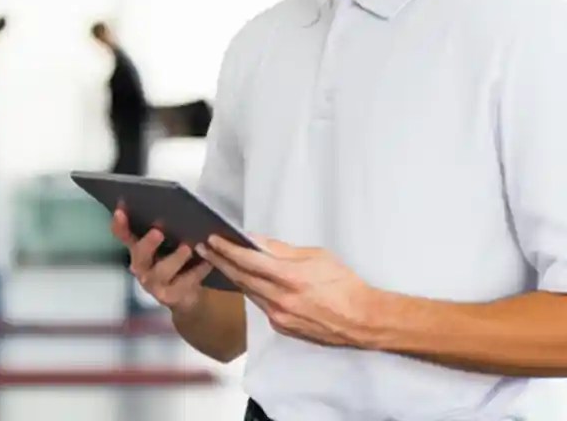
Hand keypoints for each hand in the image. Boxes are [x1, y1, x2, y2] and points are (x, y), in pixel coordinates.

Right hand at [111, 208, 212, 314]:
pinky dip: (197, 271)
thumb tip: (176, 206)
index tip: (120, 211)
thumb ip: (166, 229)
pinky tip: (207, 262)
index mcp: (138, 250)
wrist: (186, 295)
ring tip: (188, 247)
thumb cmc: (176, 262)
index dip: (120, 225)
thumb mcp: (169, 244)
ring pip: (161, 271)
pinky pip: (184, 283)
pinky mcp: (170, 297)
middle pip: (140, 254)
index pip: (123, 235)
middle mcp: (141, 267)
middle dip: (148, 243)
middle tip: (158, 232)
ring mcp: (154, 284)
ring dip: (175, 258)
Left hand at [198, 235, 380, 347]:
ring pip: (248, 292)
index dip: (227, 248)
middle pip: (241, 277)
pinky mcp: (282, 327)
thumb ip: (282, 251)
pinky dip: (250, 290)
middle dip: (220, 260)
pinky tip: (244, 280)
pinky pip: (260, 305)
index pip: (249, 260)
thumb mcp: (317, 256)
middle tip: (204, 247)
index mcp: (290, 277)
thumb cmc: (345, 284)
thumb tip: (256, 240)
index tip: (212, 239)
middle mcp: (280, 299)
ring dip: (232, 275)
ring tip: (217, 260)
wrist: (362, 320)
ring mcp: (279, 316)